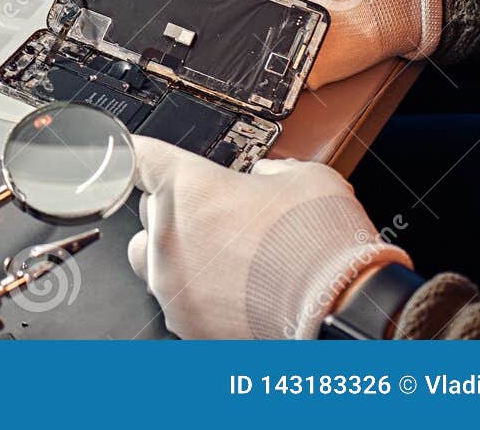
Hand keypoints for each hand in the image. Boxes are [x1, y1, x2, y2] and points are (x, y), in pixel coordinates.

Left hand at [126, 137, 409, 337]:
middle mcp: (168, 236)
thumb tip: (262, 179)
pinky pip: (179, 302)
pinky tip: (237, 295)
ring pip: (154, 262)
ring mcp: (173, 285)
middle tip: (222, 221)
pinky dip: (200, 297)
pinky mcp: (186, 325)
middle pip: (149, 213)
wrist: (341, 311)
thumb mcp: (303, 177)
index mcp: (187, 187)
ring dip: (179, 257)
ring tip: (226, 263)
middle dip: (179, 213)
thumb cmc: (321, 243)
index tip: (138, 158)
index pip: (139, 157)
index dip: (141, 155)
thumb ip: (268, 170)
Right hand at [150, 0, 441, 86]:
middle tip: (136, 26)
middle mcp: (236, 13)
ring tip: (161, 52)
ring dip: (186, 58)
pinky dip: (225, 87)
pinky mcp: (278, 78)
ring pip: (205, 62)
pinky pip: (243, 89)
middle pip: (183, 29)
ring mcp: (255, 47)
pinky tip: (205, 75)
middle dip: (160, 29)